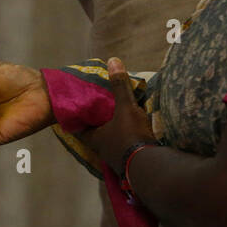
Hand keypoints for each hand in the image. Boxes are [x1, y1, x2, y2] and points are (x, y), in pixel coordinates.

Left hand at [82, 57, 155, 174]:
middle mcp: (103, 150)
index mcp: (96, 138)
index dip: (76, 120)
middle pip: (96, 136)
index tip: (75, 112)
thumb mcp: (125, 107)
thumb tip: (112, 61)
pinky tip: (135, 134)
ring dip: (113, 134)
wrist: (151, 165)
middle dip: (97, 125)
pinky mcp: (132, 162)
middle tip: (98, 112)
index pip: (79, 129)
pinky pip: (126, 148)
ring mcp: (117, 158)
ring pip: (111, 143)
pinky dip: (127, 140)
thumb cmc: (131, 135)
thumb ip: (119, 86)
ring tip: (117, 121)